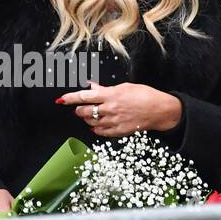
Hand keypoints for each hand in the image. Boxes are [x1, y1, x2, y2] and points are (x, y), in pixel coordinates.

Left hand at [55, 81, 181, 136]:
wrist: (159, 110)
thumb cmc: (144, 95)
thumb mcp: (124, 87)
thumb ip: (105, 89)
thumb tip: (92, 87)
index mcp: (110, 95)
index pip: (84, 96)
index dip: (70, 98)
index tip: (61, 99)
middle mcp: (110, 109)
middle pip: (85, 111)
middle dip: (78, 110)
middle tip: (78, 108)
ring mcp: (114, 121)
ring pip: (91, 122)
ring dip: (87, 119)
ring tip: (90, 115)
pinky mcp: (118, 131)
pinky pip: (100, 132)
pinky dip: (95, 128)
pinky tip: (96, 125)